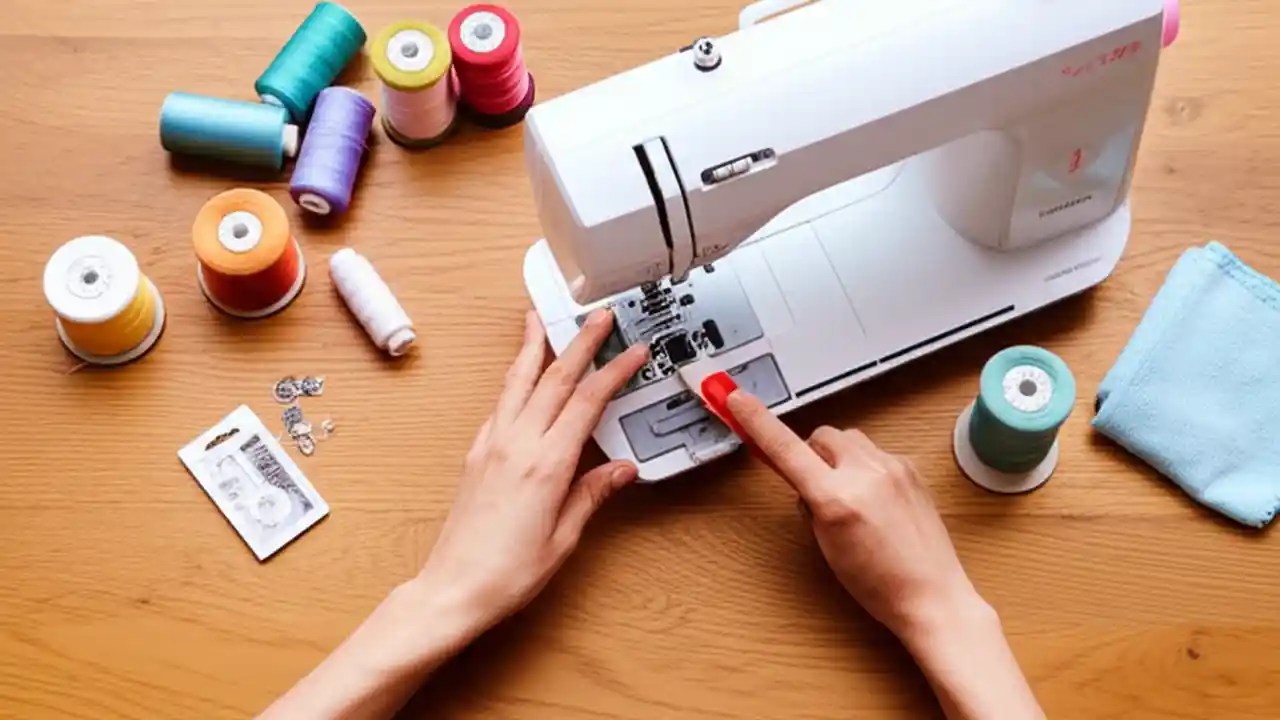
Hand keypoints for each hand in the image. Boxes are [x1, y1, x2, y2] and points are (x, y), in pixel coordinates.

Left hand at [260, 310, 648, 719]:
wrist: (453, 589)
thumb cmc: (508, 573)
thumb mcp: (564, 538)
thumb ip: (592, 495)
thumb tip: (622, 468)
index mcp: (546, 464)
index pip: (587, 403)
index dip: (613, 372)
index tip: (634, 350)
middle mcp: (516, 445)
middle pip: (553, 379)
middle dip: (578, 343)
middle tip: (596, 316)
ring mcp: (492, 446)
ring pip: (518, 383)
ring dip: (534, 349)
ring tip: (539, 320)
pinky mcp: (476, 456)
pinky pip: (500, 406)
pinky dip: (515, 382)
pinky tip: (520, 377)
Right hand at [726, 390, 1042, 719]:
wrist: (932, 594)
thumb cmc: (876, 583)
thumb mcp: (826, 544)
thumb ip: (809, 502)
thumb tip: (797, 473)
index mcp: (837, 499)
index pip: (785, 449)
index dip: (756, 421)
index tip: (736, 398)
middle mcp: (866, 474)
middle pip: (821, 435)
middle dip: (810, 453)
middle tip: (812, 484)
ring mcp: (893, 467)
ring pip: (849, 440)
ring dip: (837, 457)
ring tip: (847, 495)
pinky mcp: (911, 467)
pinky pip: (874, 452)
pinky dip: (864, 467)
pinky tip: (874, 500)